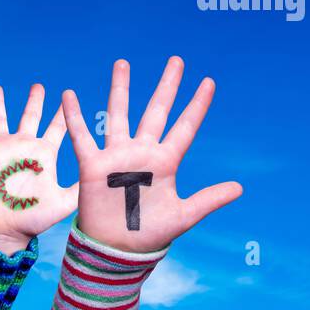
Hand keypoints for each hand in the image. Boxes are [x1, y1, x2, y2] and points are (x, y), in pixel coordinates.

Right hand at [0, 83, 77, 253]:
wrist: (5, 230)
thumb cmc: (35, 218)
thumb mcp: (64, 201)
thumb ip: (81, 185)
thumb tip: (101, 173)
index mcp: (44, 154)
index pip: (57, 127)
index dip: (63, 112)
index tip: (69, 94)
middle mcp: (23, 147)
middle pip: (30, 116)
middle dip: (34, 101)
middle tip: (39, 86)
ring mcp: (1, 150)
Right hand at [62, 57, 242, 251]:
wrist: (116, 249)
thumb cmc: (150, 235)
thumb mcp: (184, 216)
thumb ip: (208, 199)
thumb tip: (240, 188)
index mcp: (166, 162)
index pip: (185, 127)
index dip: (197, 105)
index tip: (208, 82)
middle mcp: (142, 153)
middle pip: (156, 111)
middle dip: (167, 86)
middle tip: (177, 60)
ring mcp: (117, 156)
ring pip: (119, 114)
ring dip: (121, 88)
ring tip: (122, 63)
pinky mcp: (92, 165)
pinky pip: (82, 136)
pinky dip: (74, 116)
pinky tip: (69, 95)